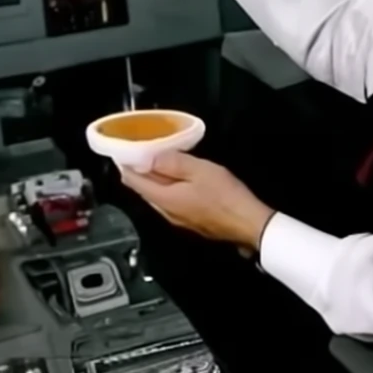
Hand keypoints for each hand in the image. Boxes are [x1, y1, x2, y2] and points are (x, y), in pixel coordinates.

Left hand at [120, 151, 275, 251]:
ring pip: (156, 196)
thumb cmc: (224, 194)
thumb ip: (173, 163)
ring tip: (157, 159)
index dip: (126, 164)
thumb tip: (147, 156)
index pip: (134, 181)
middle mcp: (165, 212)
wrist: (247, 224)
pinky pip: (168, 201)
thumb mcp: (200, 170)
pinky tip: (176, 177)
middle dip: (139, 170)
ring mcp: (177, 219)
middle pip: (143, 190)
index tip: (124, 148)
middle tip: (140, 149)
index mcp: (164, 198)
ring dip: (153, 179)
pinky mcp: (189, 221)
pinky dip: (166, 187)